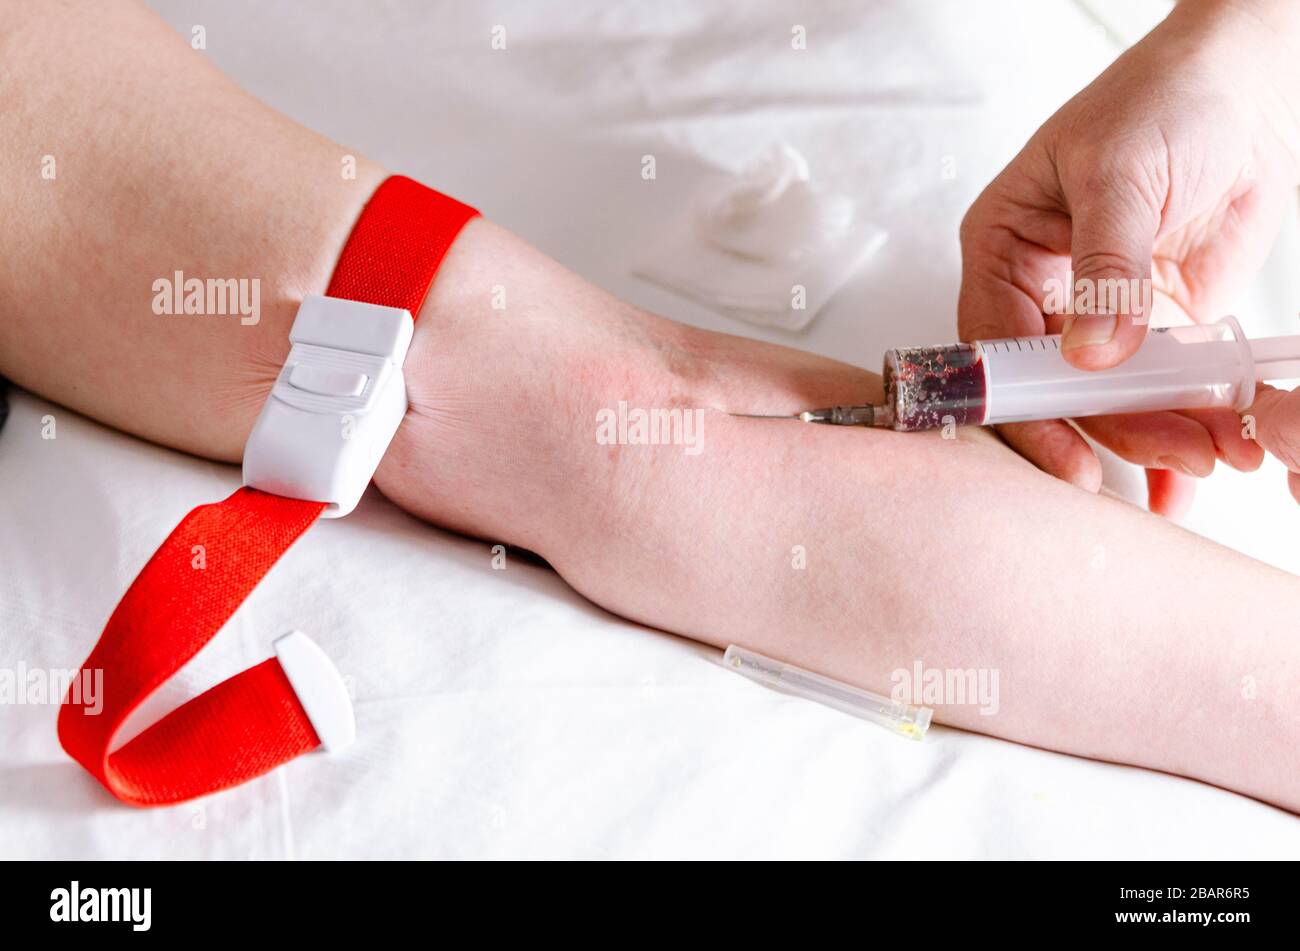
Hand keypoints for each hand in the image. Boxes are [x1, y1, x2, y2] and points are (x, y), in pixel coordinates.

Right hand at [957, 0, 1299, 515]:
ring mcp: (1097, 314)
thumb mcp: (1121, 175)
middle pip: (1050, 386)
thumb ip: (1106, 267)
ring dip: (1149, 435)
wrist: (1250, 88)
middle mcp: (1041, 290)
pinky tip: (1193, 458)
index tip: (1064, 451)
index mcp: (1005, 249)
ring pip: (1104, 399)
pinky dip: (1176, 426)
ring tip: (1200, 455)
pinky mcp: (1152, 327)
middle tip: (1158, 456)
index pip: (994, 346)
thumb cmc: (1165, 101)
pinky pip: (1155, 391)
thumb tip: (1093, 351)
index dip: (1023, 405)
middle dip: (1103, 428)